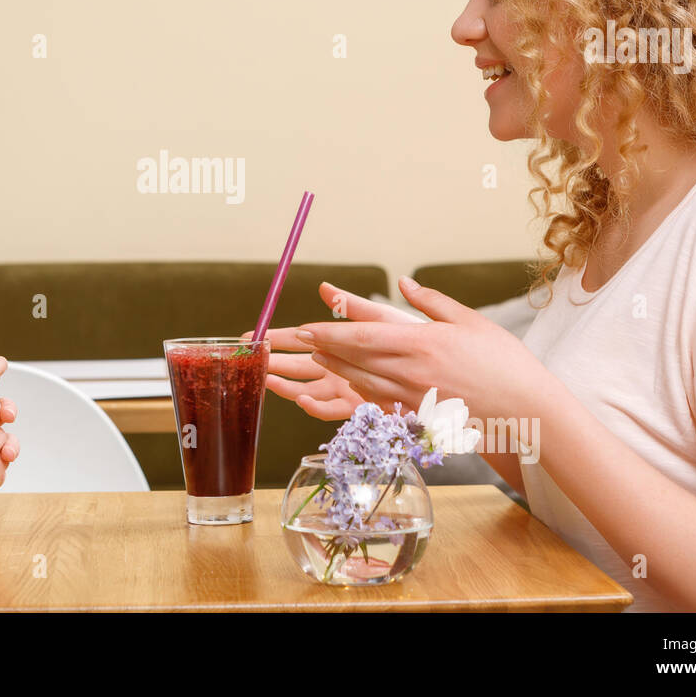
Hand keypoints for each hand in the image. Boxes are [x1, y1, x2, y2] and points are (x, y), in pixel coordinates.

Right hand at [244, 281, 424, 420]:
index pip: (302, 340)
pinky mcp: (362, 407)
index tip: (253, 336)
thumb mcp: (385, 319)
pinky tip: (301, 398)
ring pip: (309, 388)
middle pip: (298, 365)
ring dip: (286, 384)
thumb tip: (324, 286)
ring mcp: (350, 389)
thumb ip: (354, 306)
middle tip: (246, 360)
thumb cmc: (419, 340)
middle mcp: (341, 369)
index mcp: (344, 346)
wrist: (450, 373)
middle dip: (272, 361)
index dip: (277, 338)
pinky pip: (334, 409)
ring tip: (265, 379)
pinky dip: (315, 406)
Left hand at [294, 276, 555, 423]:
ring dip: (337, 369)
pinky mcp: (420, 417)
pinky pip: (381, 403)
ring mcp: (413, 398)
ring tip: (319, 357)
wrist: (527, 412)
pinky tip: (352, 382)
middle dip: (325, 348)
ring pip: (362, 382)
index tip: (308, 325)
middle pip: (354, 359)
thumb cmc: (504, 362)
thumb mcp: (470, 321)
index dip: (330, 331)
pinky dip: (361, 390)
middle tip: (302, 338)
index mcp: (420, 344)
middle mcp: (410, 372)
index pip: (361, 336)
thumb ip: (431, 302)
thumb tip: (403, 282)